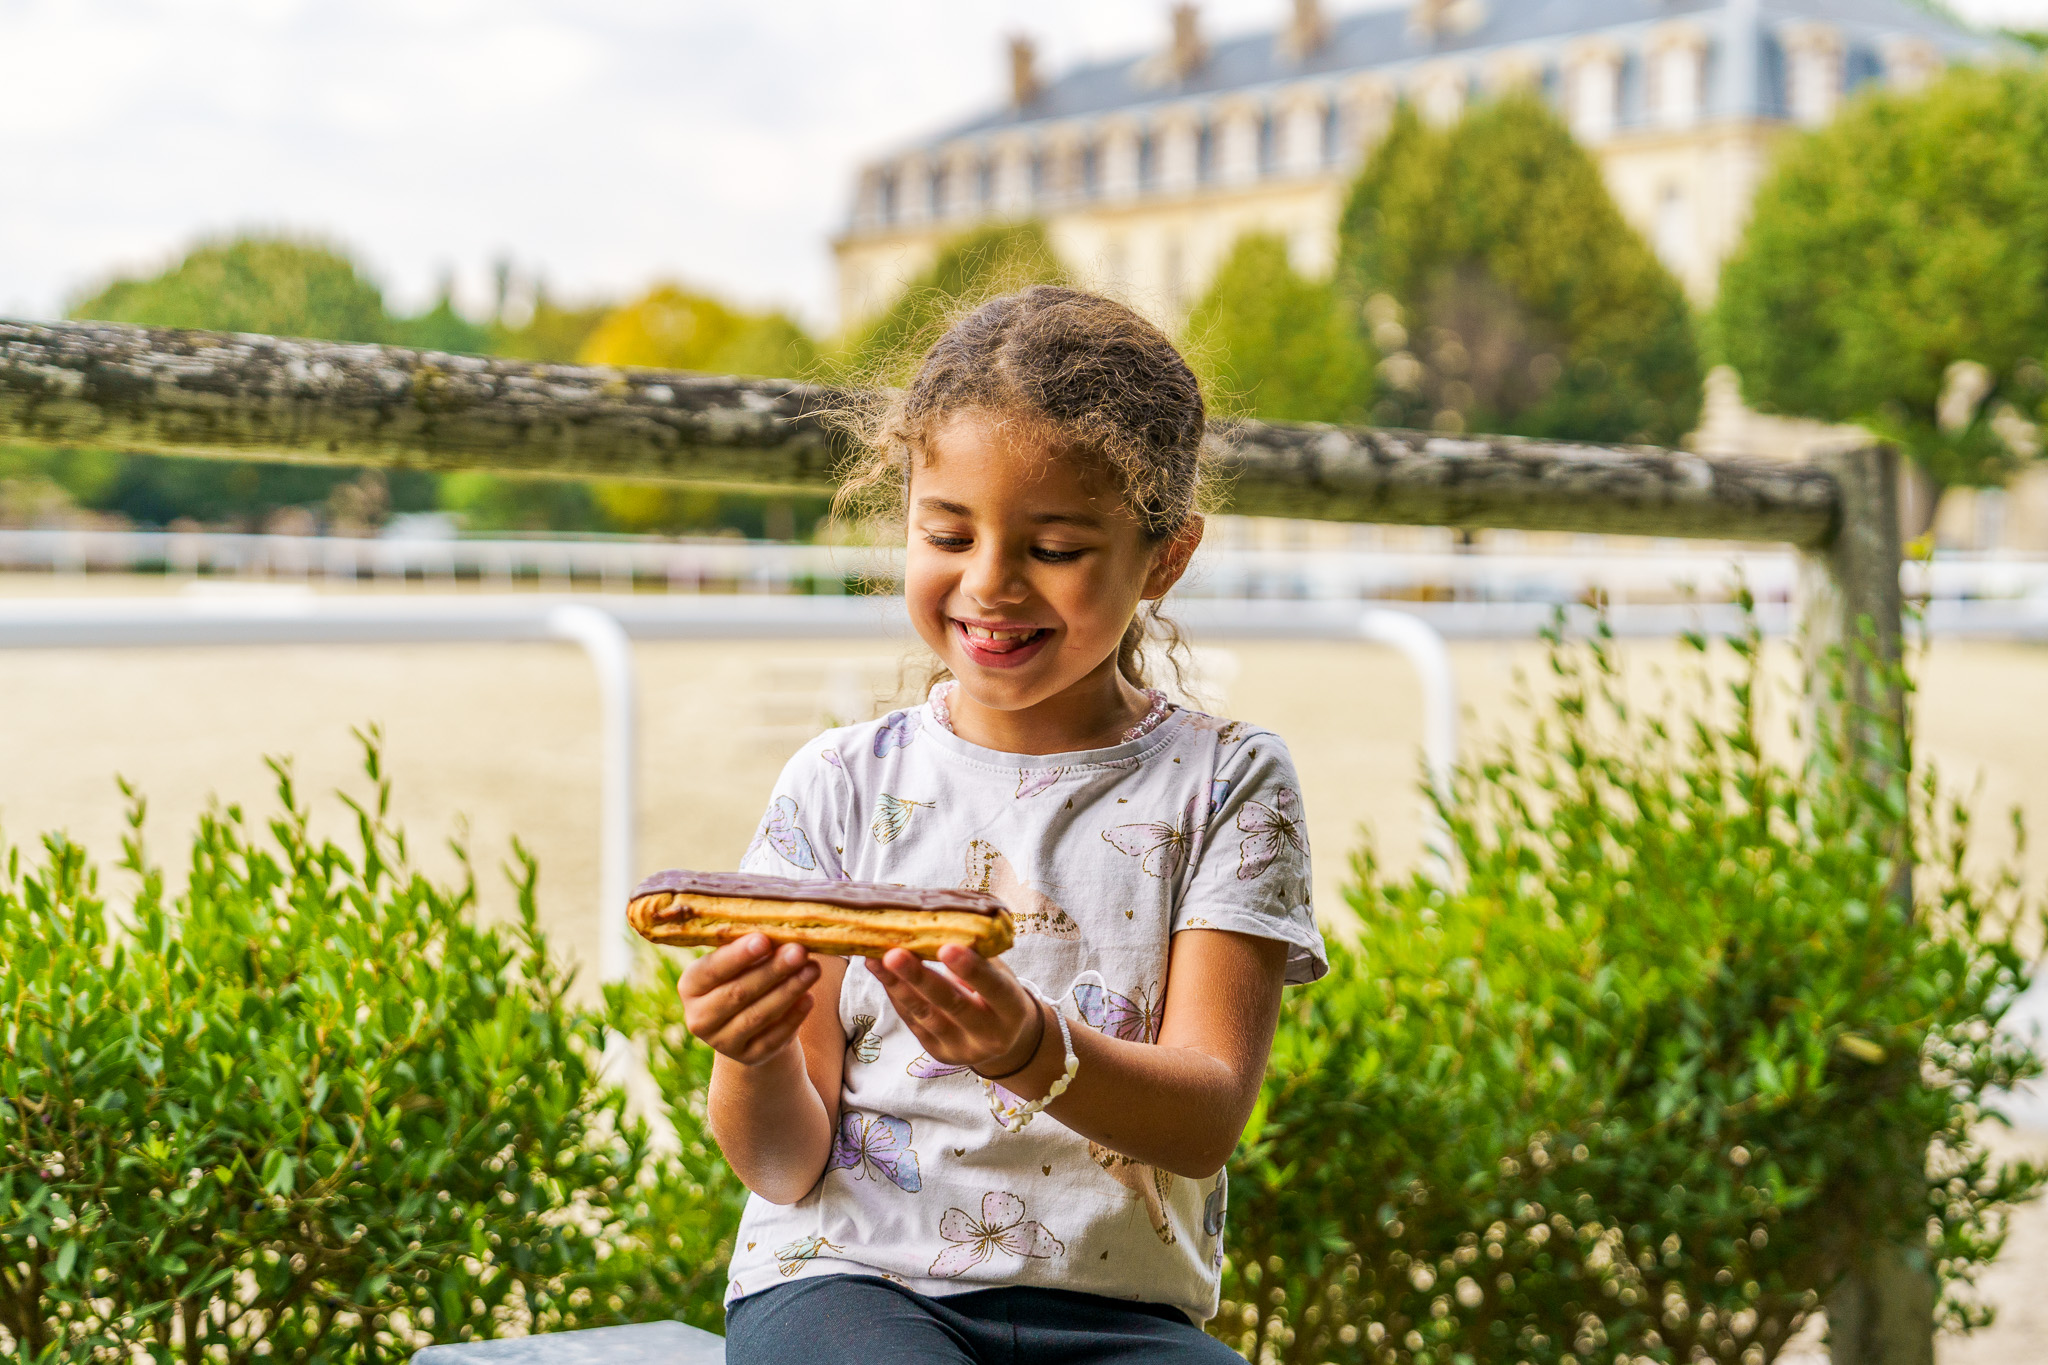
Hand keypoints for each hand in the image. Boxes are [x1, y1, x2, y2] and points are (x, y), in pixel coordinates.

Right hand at [679, 934, 820, 1065]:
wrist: (748, 1021)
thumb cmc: (744, 976)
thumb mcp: (739, 962)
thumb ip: (752, 949)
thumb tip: (779, 933)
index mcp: (690, 986)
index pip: (711, 970)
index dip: (738, 955)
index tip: (764, 939)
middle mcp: (699, 1018)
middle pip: (737, 993)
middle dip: (772, 971)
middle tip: (799, 951)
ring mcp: (722, 1042)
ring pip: (757, 1016)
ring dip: (788, 991)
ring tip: (812, 970)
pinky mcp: (749, 1057)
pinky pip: (773, 1038)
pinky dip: (793, 1018)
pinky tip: (809, 998)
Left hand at [866, 945, 1042, 1077]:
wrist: (1002, 1037)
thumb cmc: (998, 991)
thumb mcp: (1000, 972)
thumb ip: (979, 953)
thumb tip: (944, 920)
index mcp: (1012, 1010)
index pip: (994, 989)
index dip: (971, 969)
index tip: (947, 947)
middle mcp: (989, 1035)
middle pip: (952, 1005)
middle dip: (920, 978)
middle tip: (894, 954)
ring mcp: (960, 1048)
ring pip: (925, 1015)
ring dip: (897, 985)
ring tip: (874, 959)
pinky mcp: (936, 1051)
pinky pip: (912, 1021)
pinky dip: (895, 994)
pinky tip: (880, 972)